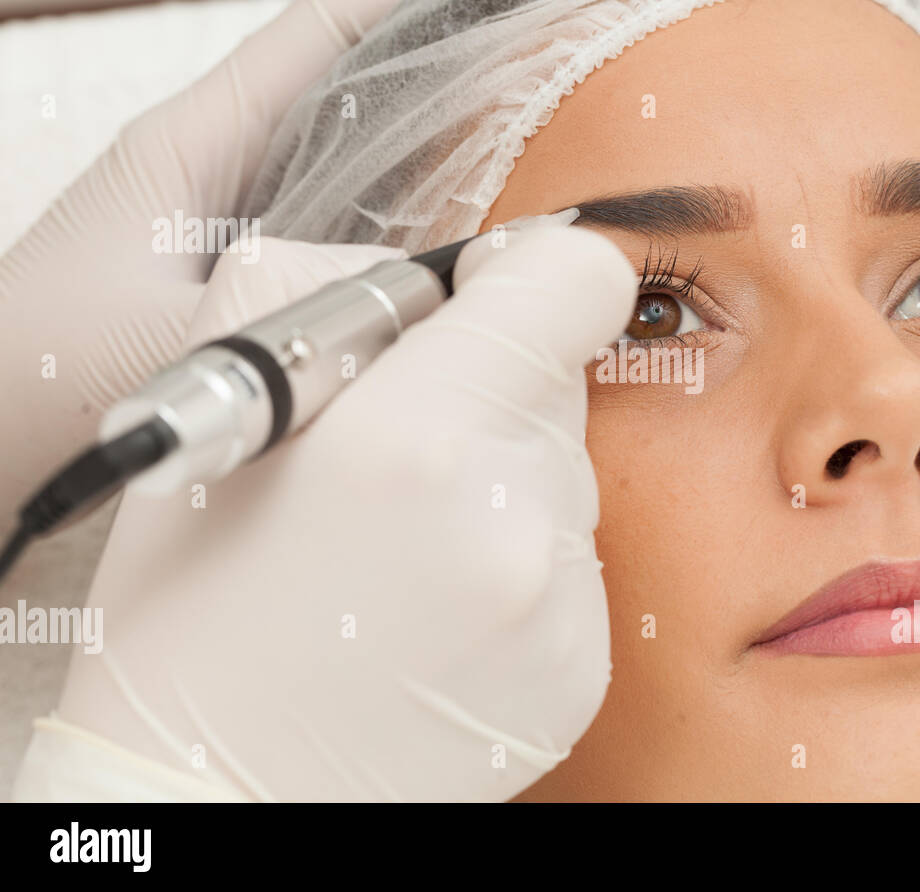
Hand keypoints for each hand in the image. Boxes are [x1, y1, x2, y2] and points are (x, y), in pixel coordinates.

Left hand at [0, 0, 479, 521]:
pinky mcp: (242, 270)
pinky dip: (405, 210)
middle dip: (444, 50)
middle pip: (348, 78)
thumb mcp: (180, 337)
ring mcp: (232, 216)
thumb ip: (301, 310)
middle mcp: (218, 163)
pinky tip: (461, 229)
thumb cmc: (38, 376)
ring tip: (526, 124)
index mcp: (193, 142)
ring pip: (351, 150)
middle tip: (540, 45)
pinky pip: (343, 221)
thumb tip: (426, 292)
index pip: (318, 34)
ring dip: (433, 133)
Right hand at [54, 224, 636, 801]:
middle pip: (560, 382)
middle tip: (396, 455)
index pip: (574, 283)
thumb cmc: (193, 608)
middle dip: (490, 392)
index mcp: (418, 437)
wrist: (219, 790)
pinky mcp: (579, 669)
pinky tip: (434, 612)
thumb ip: (337, 293)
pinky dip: (515, 565)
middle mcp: (512, 519)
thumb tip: (445, 278)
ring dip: (500, 484)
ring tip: (400, 553)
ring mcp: (556, 605)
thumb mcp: (225, 404)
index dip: (534, 276)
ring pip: (565, 476)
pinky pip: (572, 565)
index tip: (493, 300)